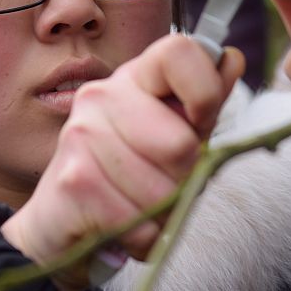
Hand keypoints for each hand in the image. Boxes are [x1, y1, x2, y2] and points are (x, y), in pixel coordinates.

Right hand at [1, 35, 243, 290]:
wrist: (58, 221)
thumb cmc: (125, 175)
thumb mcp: (172, 134)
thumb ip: (203, 101)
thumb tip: (232, 59)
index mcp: (134, 78)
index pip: (180, 52)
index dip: (206, 92)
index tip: (200, 125)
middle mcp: (102, 96)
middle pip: (181, 144)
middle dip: (183, 181)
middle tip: (161, 185)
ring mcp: (82, 136)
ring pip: (162, 194)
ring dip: (161, 216)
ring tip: (138, 209)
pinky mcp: (72, 181)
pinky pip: (139, 225)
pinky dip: (142, 239)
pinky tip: (122, 229)